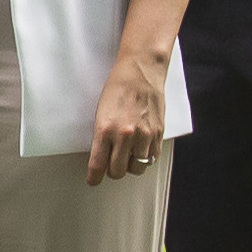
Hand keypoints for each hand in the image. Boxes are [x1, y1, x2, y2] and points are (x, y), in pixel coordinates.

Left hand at [87, 38, 174, 186]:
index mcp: (105, 129)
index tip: (93, 180)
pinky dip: (145, 158)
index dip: (94, 177)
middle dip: (112, 171)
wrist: (141, 71)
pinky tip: (140, 149)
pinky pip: (152, 159)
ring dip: (130, 165)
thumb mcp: (101, 112)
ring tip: (127, 155)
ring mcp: (144, 136)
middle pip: (117, 171)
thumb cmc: (118, 88)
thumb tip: (101, 157)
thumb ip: (102, 136)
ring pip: (137, 168)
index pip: (97, 164)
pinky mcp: (158, 134)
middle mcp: (125, 135)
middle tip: (110, 164)